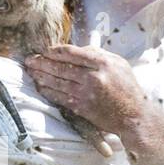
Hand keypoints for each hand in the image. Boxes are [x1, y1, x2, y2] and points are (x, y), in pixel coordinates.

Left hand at [25, 44, 163, 164]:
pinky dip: (49, 91)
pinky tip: (41, 87)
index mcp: (102, 63)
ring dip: (41, 77)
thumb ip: (98, 54)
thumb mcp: (119, 64)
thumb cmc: (127, 87)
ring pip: (58, 82)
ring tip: (31, 72)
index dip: (55, 51)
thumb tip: (78, 48)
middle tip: (29, 60)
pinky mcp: (83, 107)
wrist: (134, 115)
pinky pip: (60, 97)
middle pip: (61, 67)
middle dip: (42, 63)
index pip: (72, 53)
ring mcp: (86, 94)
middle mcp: (93, 77)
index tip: (45, 50)